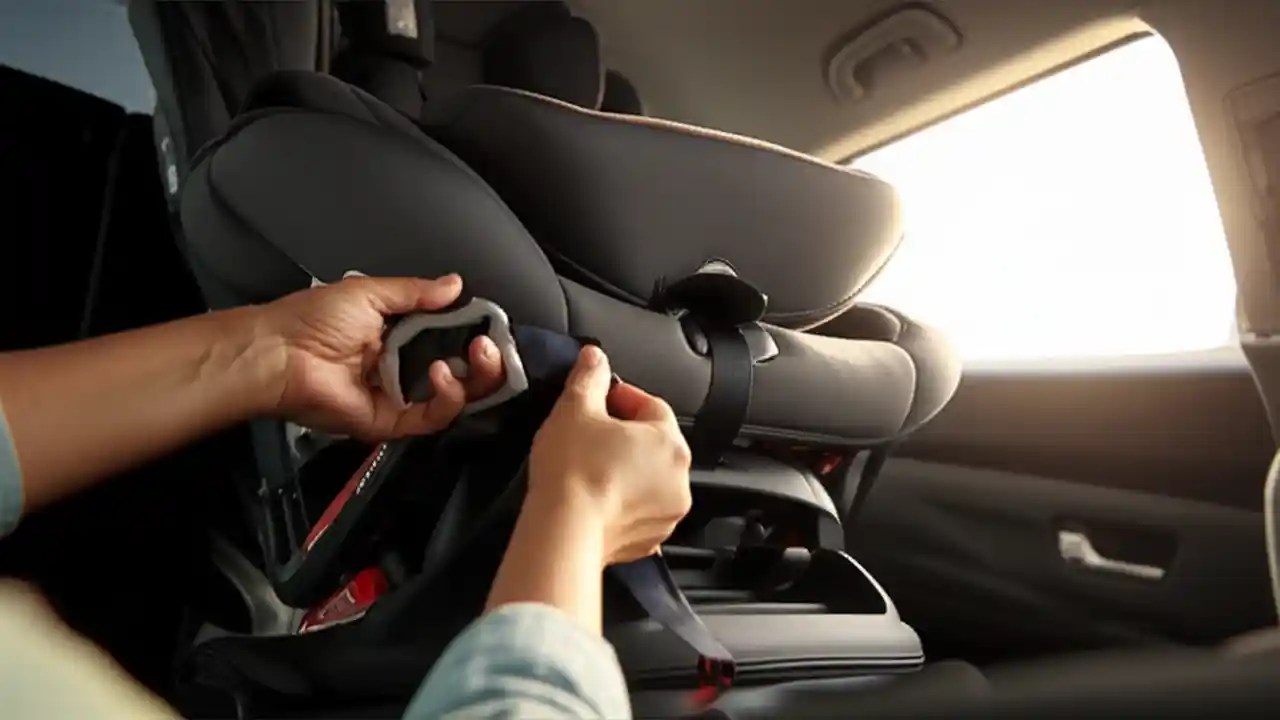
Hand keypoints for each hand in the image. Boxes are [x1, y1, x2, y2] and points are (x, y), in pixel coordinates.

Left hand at [255, 274, 505, 439]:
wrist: (281, 352)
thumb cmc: (317, 318)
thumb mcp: (371, 293)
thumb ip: (417, 292)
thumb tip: (457, 284)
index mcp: (399, 336)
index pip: (451, 341)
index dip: (474, 335)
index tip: (490, 325)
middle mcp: (404, 368)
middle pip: (462, 374)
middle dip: (485, 362)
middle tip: (491, 345)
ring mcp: (400, 398)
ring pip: (455, 398)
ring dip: (475, 378)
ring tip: (478, 354)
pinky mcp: (392, 422)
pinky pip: (432, 417)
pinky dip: (447, 398)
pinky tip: (441, 372)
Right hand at [529, 345, 692, 564]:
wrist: (563, 532)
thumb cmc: (573, 473)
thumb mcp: (575, 408)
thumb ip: (589, 377)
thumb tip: (595, 359)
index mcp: (670, 442)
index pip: (651, 405)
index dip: (621, 398)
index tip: (598, 399)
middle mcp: (678, 478)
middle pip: (652, 443)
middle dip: (623, 435)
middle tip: (588, 434)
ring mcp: (666, 513)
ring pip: (647, 479)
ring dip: (625, 470)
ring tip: (588, 468)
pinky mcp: (649, 540)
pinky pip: (638, 511)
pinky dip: (621, 503)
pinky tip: (594, 497)